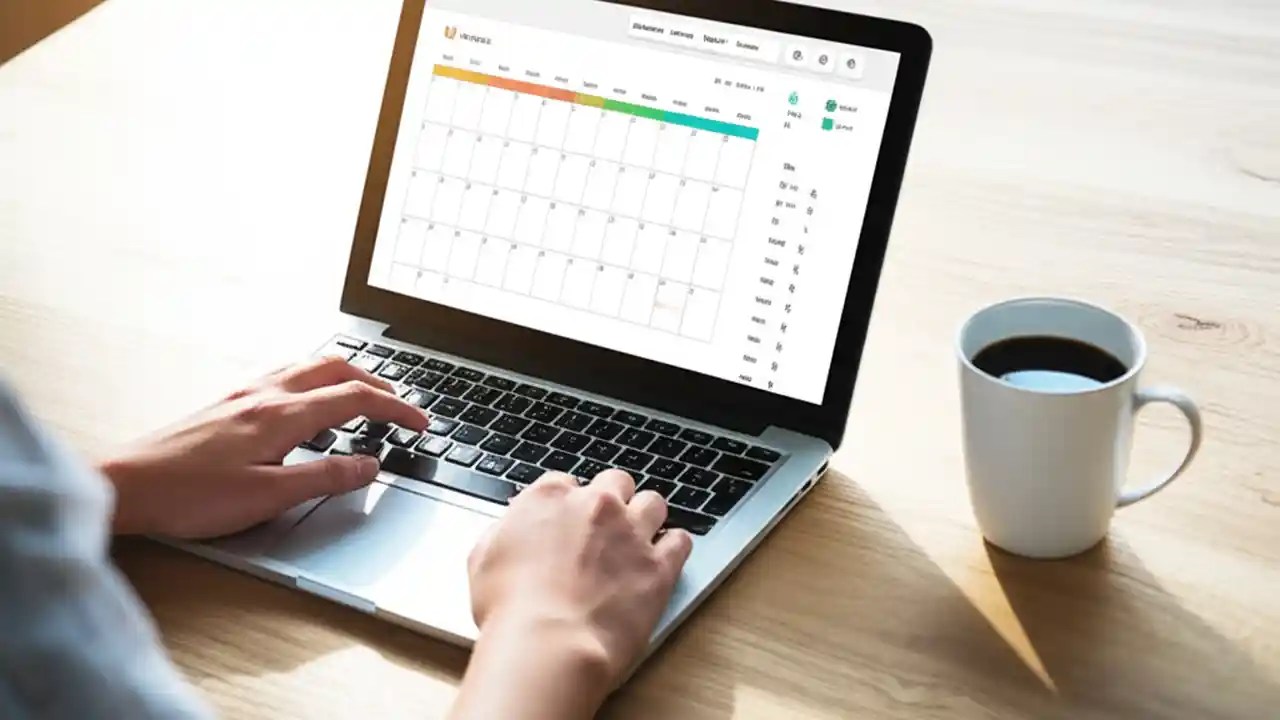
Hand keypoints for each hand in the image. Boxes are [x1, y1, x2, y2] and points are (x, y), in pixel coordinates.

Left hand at [99, 357, 428, 538]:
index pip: (356, 398)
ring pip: (307, 366)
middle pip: (336, 368)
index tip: (421, 424)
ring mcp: (242, 394)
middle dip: (376, 382)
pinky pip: (283, 376)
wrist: (127, 486)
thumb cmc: (189, 495)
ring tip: (363, 396)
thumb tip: (369, 465)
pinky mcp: (225, 404)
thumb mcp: (269, 496)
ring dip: (344, 375)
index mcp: (282, 414)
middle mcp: (265, 394)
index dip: (397, 409)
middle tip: (399, 405)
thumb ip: (325, 478)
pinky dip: (313, 381)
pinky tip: (307, 404)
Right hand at [451, 470, 692, 719]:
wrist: (548, 644)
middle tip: (604, 527)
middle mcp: (595, 506)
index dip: (567, 504)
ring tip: (639, 538)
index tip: (567, 521)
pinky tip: (665, 557)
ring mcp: (631, 533)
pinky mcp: (659, 566)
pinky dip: (675, 546)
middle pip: (615, 482)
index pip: (565, 482)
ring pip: (653, 503)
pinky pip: (681, 541)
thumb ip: (504, 532)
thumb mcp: (483, 559)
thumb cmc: (509, 610)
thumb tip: (511, 529)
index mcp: (549, 499)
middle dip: (611, 501)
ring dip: (646, 517)